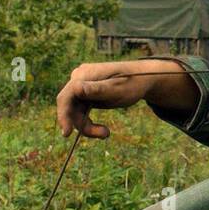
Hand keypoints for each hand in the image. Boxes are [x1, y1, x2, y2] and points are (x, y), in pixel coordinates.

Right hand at [56, 60, 196, 138]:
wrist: (145, 79)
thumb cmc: (133, 83)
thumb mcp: (117, 89)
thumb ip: (97, 90)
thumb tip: (76, 89)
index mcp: (83, 75)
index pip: (65, 97)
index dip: (63, 115)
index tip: (66, 134)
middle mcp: (79, 78)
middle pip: (69, 106)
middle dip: (81, 124)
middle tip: (104, 134)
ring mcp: (82, 86)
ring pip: (75, 111)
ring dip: (87, 125)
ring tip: (106, 133)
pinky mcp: (86, 93)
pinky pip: (81, 110)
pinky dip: (88, 121)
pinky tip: (102, 129)